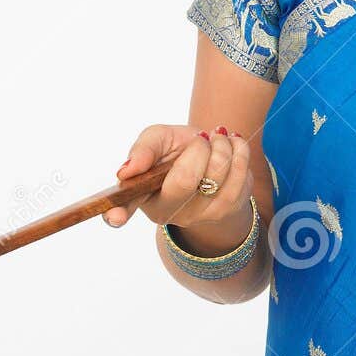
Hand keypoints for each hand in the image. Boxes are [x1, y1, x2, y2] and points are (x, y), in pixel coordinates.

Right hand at [104, 123, 252, 229]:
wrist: (212, 154)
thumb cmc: (176, 149)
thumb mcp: (157, 139)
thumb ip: (143, 149)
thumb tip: (127, 169)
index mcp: (144, 195)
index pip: (127, 206)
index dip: (118, 213)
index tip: (114, 217)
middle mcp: (170, 213)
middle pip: (184, 180)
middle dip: (198, 149)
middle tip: (202, 138)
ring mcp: (200, 216)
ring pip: (217, 179)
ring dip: (223, 149)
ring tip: (219, 139)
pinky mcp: (227, 211)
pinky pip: (240, 181)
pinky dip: (241, 155)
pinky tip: (234, 147)